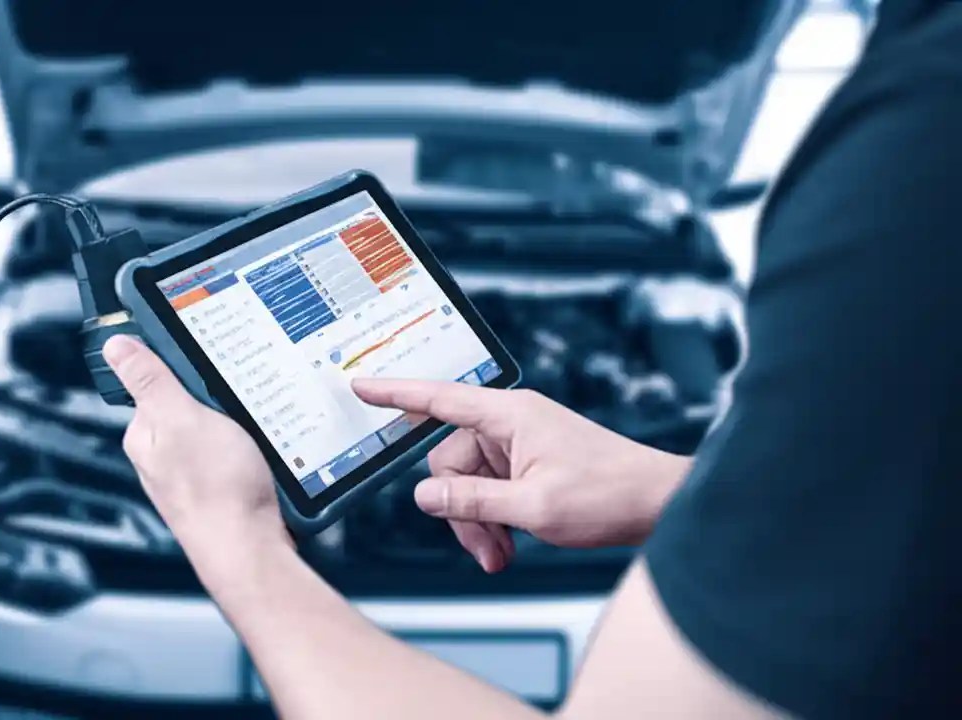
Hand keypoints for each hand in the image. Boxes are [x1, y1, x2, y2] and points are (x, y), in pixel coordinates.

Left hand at [102, 335, 291, 574]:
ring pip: (219, 428)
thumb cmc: (215, 490)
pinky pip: (238, 452)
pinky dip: (253, 444)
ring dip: (239, 420)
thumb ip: (149, 381)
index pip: (157, 381)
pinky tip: (265, 448)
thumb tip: (114, 345)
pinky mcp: (223, 488)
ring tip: (257, 421)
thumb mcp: (180, 419)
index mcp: (144, 435)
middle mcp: (164, 457)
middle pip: (191, 404)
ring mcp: (194, 474)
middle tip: (240, 390)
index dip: (185, 364)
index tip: (211, 353)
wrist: (250, 549)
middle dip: (217, 394)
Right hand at [353, 380, 689, 571]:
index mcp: (510, 416)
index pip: (439, 399)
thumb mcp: (533, 508)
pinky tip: (509, 544)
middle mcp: (512, 424)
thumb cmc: (610, 494)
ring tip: (502, 554)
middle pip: (451, 462)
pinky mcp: (529, 465)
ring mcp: (521, 445)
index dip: (395, 393)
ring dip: (479, 522)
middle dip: (460, 509)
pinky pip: (490, 489)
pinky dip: (493, 519)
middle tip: (485, 548)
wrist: (658, 504)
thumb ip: (472, 501)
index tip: (361, 386)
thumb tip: (426, 495)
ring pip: (469, 482)